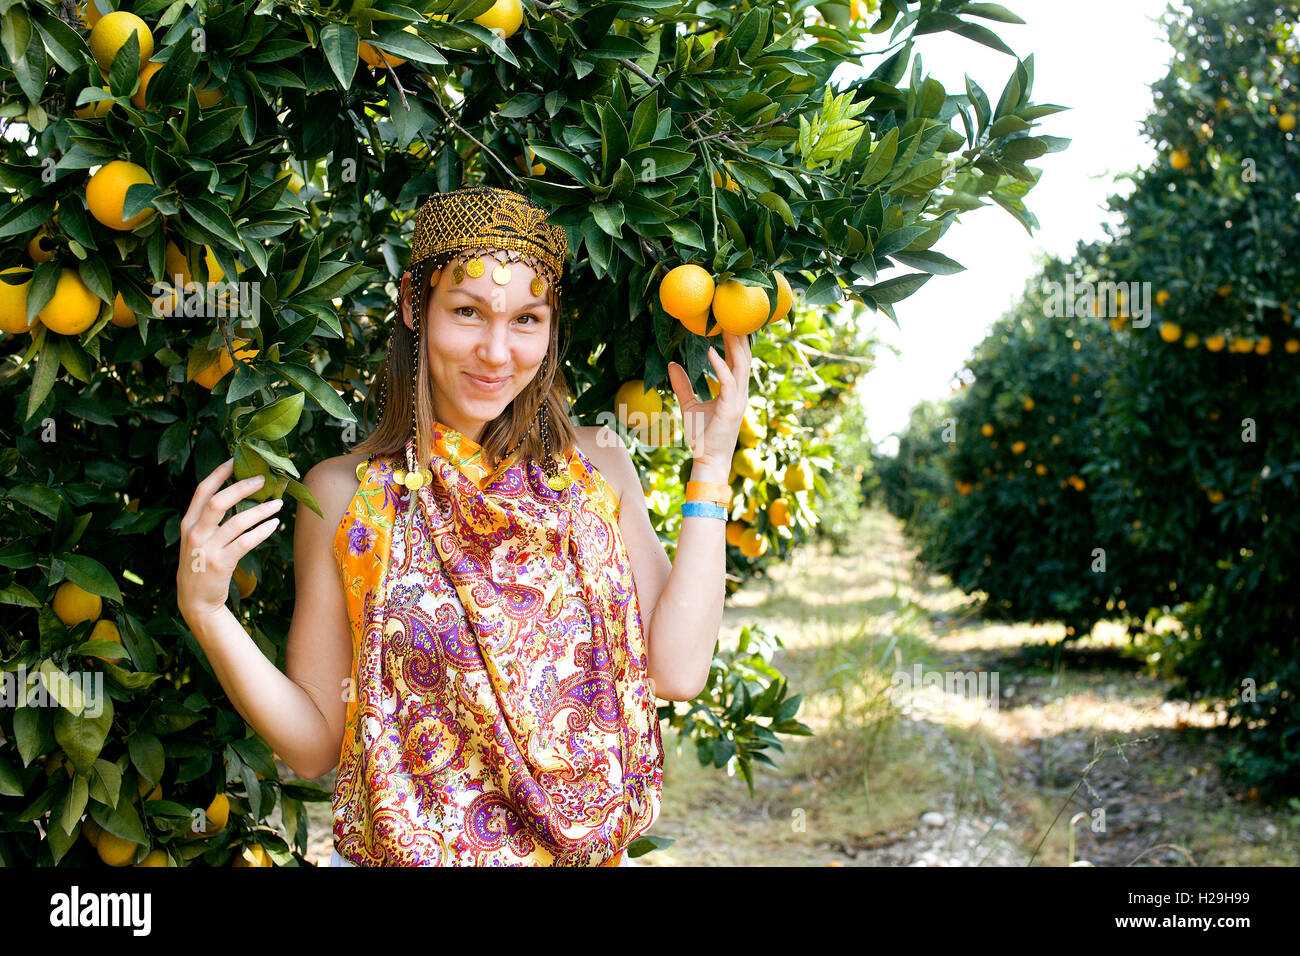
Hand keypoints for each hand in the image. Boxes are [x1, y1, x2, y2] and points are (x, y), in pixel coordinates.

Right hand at [176, 458, 283, 622]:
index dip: (220, 472)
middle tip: (263, 479)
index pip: (202, 490)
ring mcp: (207, 548)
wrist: (195, 601)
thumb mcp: (197, 539)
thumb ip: (209, 519)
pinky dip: (263, 531)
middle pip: (219, 501)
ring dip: (261, 510)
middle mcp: (195, 532)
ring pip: (237, 521)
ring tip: (278, 504)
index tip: (236, 459)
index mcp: (188, 522)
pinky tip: (275, 524)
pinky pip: (246, 542)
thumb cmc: (201, 565)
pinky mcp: (221, 563)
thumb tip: (238, 494)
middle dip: (242, 487)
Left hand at [666, 329, 751, 470]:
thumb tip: (672, 364)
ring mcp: (738, 400)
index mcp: (733, 390)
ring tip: (725, 324)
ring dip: (734, 344)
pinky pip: (729, 381)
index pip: (738, 360)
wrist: (707, 460)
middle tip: (730, 313)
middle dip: (739, 335)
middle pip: (744, 357)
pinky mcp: (731, 408)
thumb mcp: (689, 405)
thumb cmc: (701, 436)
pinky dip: (721, 365)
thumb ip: (682, 384)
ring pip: (742, 365)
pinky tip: (713, 351)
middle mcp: (740, 392)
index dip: (735, 340)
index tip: (727, 320)